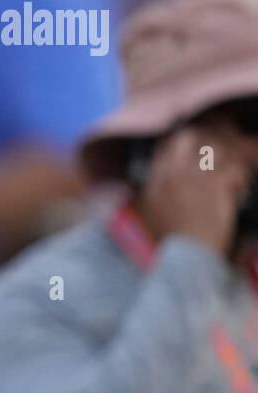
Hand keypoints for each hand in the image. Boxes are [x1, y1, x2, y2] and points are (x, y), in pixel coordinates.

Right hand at [139, 125, 254, 255]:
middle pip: (191, 136)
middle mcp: (173, 172)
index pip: (168, 143)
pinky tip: (240, 192)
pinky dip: (241, 179)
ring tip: (235, 177)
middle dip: (209, 142)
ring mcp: (194, 176)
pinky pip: (234, 167)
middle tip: (222, 156)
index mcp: (156, 178)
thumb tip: (154, 182)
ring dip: (231, 161)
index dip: (185, 141)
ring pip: (218, 149)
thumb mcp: (152, 211)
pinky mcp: (215, 184)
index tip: (199, 150)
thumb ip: (152, 191)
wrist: (186, 256)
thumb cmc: (172, 239)